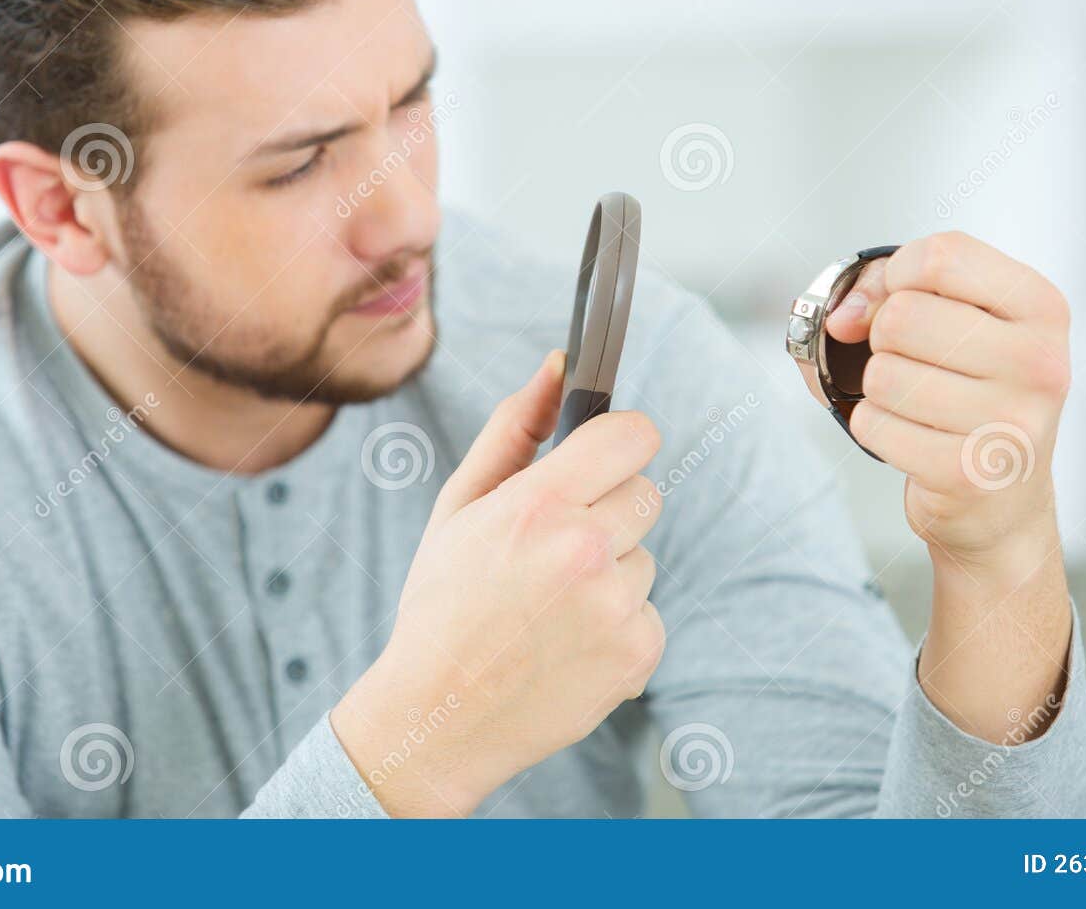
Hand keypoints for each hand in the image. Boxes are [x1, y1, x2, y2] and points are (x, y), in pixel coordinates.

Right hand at [331, 350, 665, 816]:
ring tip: (551, 606)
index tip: (606, 455)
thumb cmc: (442, 605)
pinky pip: (648, 611)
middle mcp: (586, 550)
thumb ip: (514, 428)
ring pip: (644, 556)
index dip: (622, 440)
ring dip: (611, 572)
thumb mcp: (460, 507)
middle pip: (646, 493)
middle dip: (608, 510)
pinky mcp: (638, 653)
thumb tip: (558, 366)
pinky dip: (618, 624)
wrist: (437, 718)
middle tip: (555, 547)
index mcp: (539, 505)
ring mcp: (617, 606)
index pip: (633, 436)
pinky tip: (567, 642)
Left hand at [824, 231, 1070, 573]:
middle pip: (902, 316)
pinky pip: (873, 425)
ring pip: (882, 374)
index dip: (898, 274)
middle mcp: (1038, 363)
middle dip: (884, 338)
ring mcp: (1008, 423)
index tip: (904, 299)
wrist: (1006, 499)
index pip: (942, 256)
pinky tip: (912, 436)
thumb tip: (841, 319)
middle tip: (914, 362)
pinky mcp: (967, 473)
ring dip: (880, 389)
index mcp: (1041, 308)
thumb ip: (889, 290)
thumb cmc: (976, 395)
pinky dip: (874, 428)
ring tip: (917, 403)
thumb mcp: (957, 320)